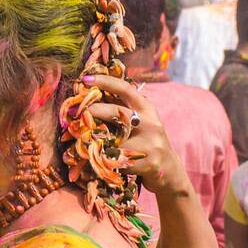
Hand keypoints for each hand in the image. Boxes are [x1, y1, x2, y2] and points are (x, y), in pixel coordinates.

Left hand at [82, 74, 188, 197]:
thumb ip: (120, 106)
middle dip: (94, 111)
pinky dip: (106, 161)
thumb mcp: (139, 119)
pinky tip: (105, 161)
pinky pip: (117, 160)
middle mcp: (150, 123)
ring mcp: (150, 144)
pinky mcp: (147, 164)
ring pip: (114, 140)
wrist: (168, 169)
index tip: (85, 79)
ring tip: (88, 142)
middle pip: (117, 113)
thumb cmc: (145, 139)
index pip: (125, 89)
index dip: (104, 81)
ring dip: (97, 141)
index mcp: (146, 108)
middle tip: (78, 114)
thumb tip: (89, 92)